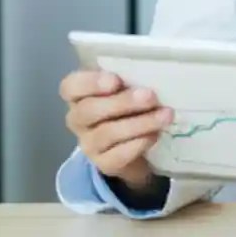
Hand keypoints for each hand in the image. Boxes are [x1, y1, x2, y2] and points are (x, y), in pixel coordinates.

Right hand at [59, 70, 172, 191]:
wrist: (134, 145)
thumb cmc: (127, 106)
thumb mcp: (125, 88)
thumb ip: (129, 80)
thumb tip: (152, 72)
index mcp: (78, 95)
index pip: (70, 87)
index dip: (90, 83)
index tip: (115, 80)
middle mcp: (78, 119)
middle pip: (89, 110)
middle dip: (122, 103)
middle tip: (150, 96)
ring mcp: (88, 144)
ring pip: (107, 133)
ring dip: (140, 123)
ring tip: (165, 115)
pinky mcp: (104, 164)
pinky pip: (119, 155)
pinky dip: (139, 143)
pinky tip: (155, 134)